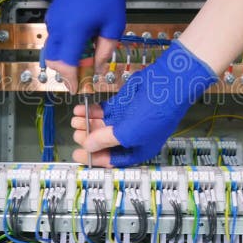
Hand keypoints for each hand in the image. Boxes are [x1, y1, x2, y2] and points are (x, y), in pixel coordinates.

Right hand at [45, 0, 125, 92]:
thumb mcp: (113, 25)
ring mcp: (53, 21)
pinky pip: (55, 37)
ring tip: (84, 58)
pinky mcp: (53, 15)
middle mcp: (58, 28)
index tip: (77, 88)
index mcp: (73, 31)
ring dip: (64, 59)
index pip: (65, 64)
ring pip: (52, 49)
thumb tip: (98, 69)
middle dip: (64, 72)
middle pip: (53, 60)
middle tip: (81, 76)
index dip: (70, 79)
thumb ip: (105, 50)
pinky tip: (80, 43)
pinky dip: (63, 47)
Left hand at [70, 40, 216, 166]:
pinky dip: (91, 111)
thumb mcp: (129, 133)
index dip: (96, 158)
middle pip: (105, 142)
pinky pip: (102, 111)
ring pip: (102, 125)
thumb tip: (88, 146)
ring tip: (75, 121)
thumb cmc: (155, 113)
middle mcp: (132, 136)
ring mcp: (126, 119)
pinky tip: (80, 110)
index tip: (79, 155)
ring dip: (87, 124)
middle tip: (76, 134)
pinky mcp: (121, 104)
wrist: (167, 84)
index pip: (114, 159)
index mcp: (139, 148)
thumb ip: (107, 140)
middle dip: (89, 139)